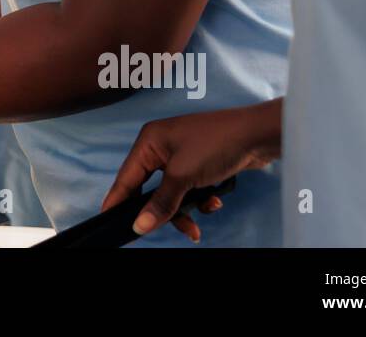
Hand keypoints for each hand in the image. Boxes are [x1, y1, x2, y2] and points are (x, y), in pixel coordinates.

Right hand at [101, 101, 281, 242]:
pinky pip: (189, 189)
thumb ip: (160, 203)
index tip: (108, 221)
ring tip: (196, 227)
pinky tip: (213, 201)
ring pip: (171, 193)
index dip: (118, 201)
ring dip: (184, 210)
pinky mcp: (199, 164)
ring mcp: (181, 155)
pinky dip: (199, 200)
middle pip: (150, 189)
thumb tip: (140, 225)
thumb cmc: (217, 144)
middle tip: (164, 230)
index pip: (126, 177)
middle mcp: (161, 147)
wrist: (258, 135)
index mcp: (149, 142)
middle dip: (162, 211)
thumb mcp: (183, 176)